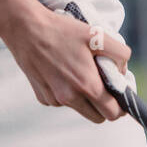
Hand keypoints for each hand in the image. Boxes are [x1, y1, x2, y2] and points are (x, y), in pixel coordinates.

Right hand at [0, 0, 130, 124]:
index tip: (121, 96)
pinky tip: (62, 71)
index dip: (121, 107)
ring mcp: (54, 99)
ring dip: (85, 98)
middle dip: (104, 105)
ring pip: (79, 109)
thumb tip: (121, 71)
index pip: (112, 113)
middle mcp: (69, 98)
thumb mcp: (97, 35)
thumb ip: (119, 54)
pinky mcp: (42, 96)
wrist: (25, 28)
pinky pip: (62, 101)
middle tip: (104, 85)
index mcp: (86, 85)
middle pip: (97, 117)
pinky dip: (67, 92)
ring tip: (80, 72)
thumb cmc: (62, 30)